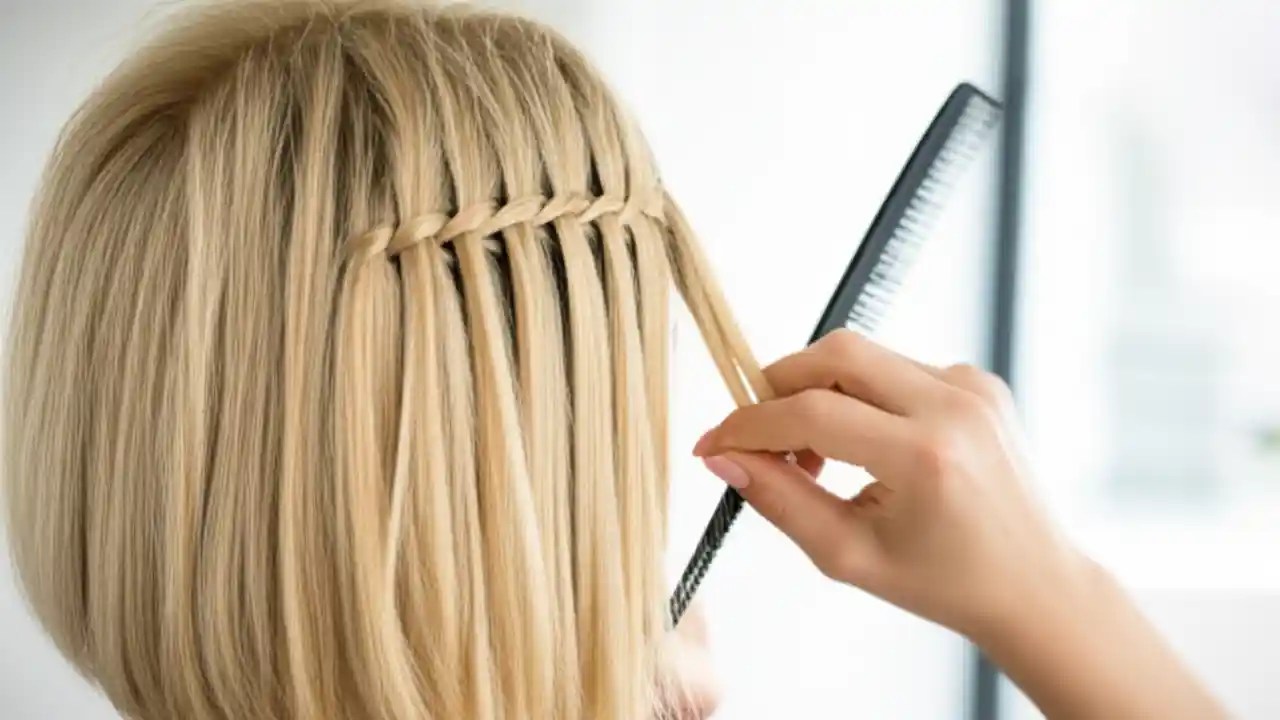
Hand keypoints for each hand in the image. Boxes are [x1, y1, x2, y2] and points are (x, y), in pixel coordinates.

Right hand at [692, 330, 1225, 718]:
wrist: (1035, 584)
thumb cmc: (945, 581)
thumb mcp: (849, 556)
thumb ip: (780, 501)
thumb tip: (723, 459)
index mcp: (926, 457)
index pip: (811, 414)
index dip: (748, 425)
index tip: (713, 444)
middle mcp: (955, 406)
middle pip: (835, 354)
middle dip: (778, 386)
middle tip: (759, 436)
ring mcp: (972, 386)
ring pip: (862, 356)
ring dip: (819, 394)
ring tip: (816, 457)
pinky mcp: (978, 381)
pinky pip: (896, 368)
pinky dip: (862, 398)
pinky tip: (866, 448)